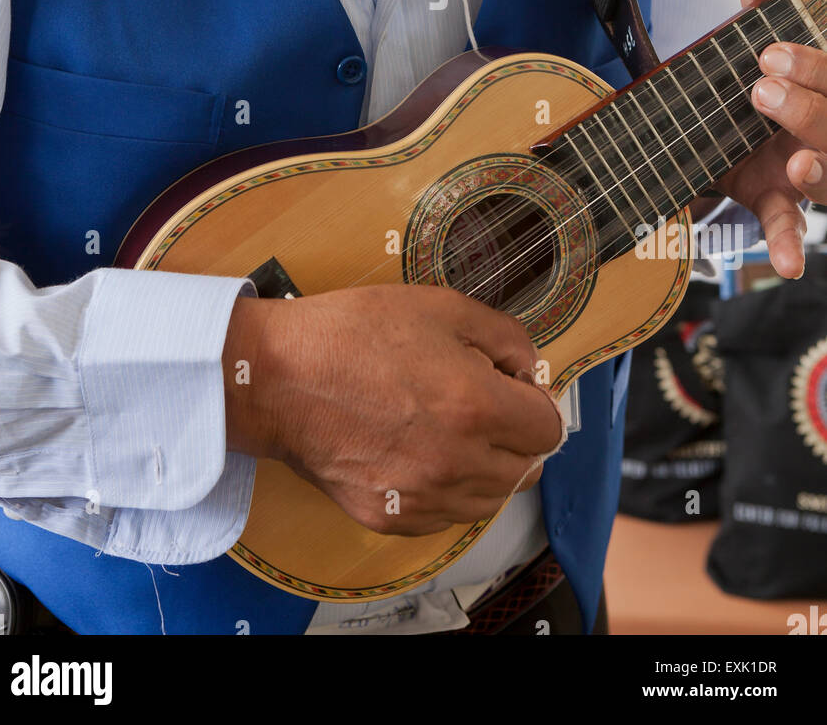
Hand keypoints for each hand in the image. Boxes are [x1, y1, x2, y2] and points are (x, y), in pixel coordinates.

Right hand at [223, 285, 562, 535]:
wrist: (278, 377)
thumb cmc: (353, 334)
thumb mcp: (440, 307)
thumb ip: (504, 336)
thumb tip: (529, 368)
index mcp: (476, 407)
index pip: (548, 429)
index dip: (534, 400)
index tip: (511, 386)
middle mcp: (456, 463)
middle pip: (527, 470)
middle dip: (515, 435)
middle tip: (482, 403)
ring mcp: (423, 498)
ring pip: (491, 499)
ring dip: (485, 466)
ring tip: (447, 426)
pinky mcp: (391, 518)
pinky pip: (447, 515)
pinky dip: (447, 488)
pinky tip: (419, 449)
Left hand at [712, 0, 826, 279]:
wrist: (731, 127)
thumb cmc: (769, 74)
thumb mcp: (764, 30)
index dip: (816, 68)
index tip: (770, 51)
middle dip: (809, 108)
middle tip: (761, 89)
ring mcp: (817, 164)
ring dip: (818, 171)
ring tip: (793, 164)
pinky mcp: (784, 200)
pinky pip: (792, 226)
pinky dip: (786, 243)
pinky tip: (785, 260)